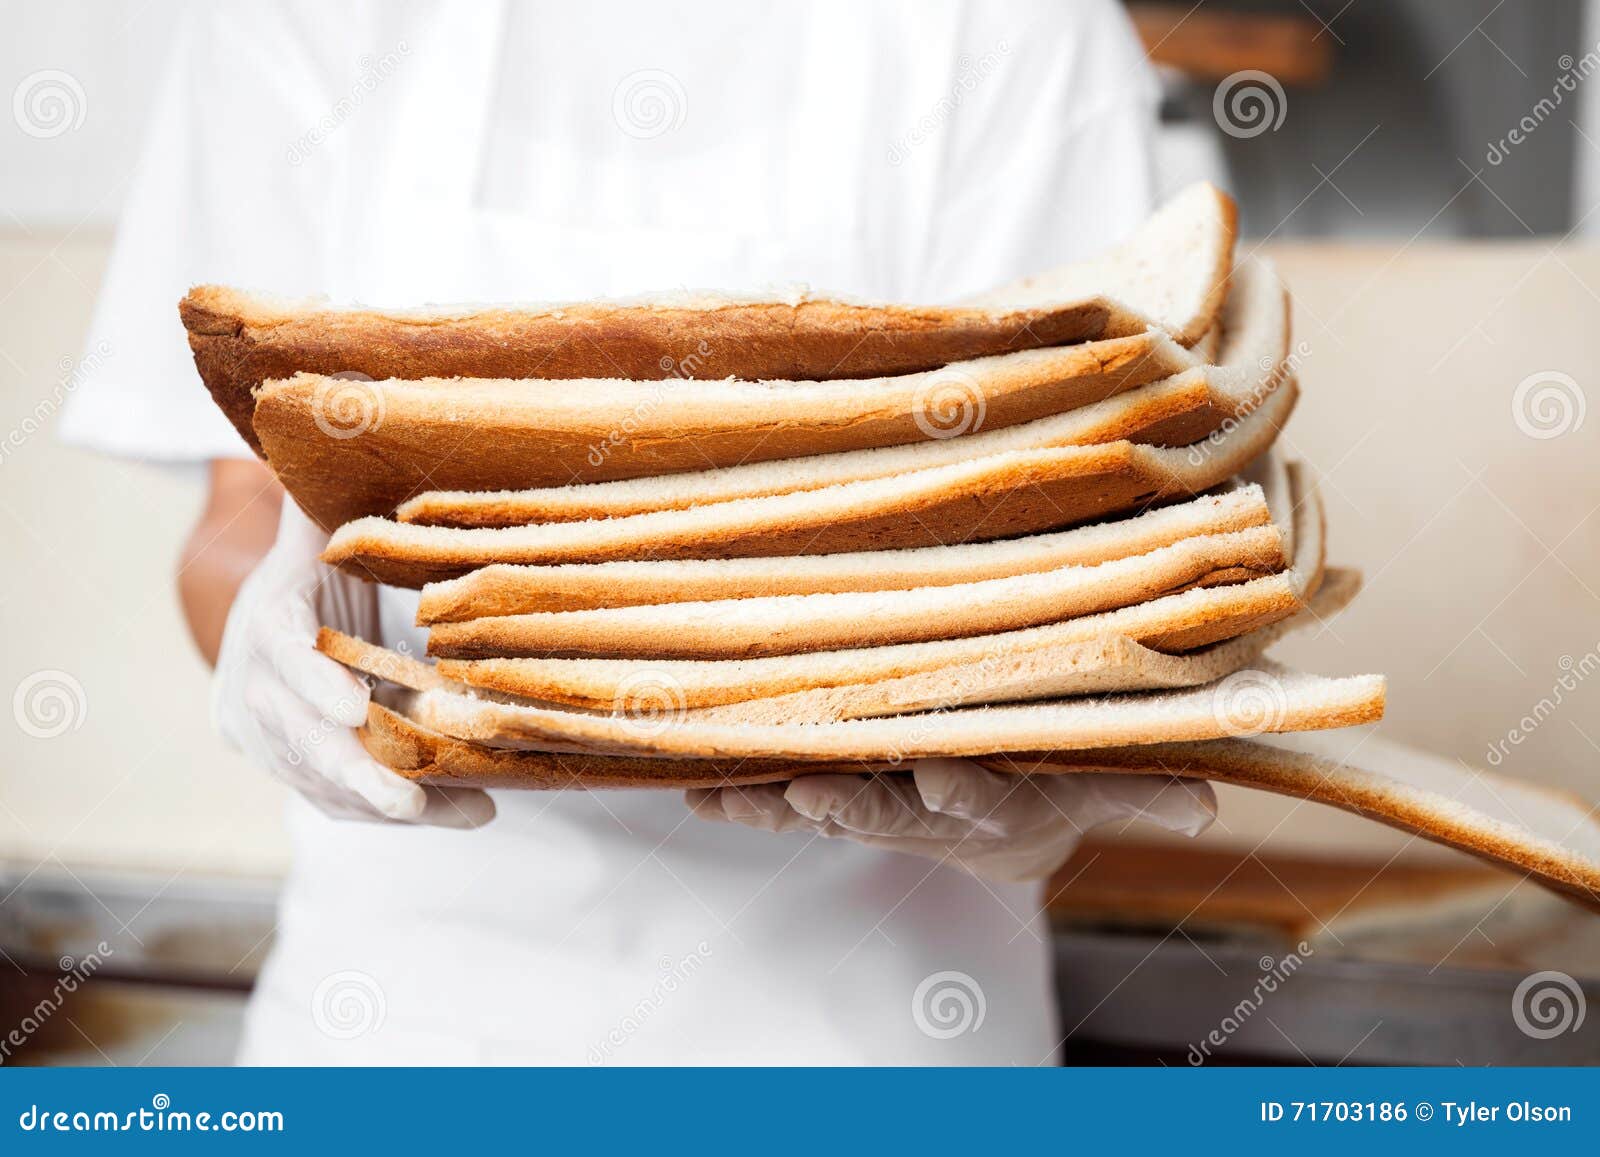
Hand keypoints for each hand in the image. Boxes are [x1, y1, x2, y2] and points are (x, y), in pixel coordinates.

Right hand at [212, 499, 494, 826]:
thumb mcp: (320, 532)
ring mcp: (263, 736)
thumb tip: (340, 425)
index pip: (281, 650)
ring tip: (470, 811)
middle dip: (355, 773)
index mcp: (266, 620)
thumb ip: (332, 501)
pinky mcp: (287, 768)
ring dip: (391, 803)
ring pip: (322, 783)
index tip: (355, 706)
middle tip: (410, 802)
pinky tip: (461, 812)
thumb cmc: (315, 572)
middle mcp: (252, 686)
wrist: (269, 624)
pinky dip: (396, 811)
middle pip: (297, 737)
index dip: (313, 681)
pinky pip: (339, 801)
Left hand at [687, 760, 1213, 881]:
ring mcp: (882, 807)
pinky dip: (747, 798)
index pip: (984, 804)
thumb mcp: (1108, 788)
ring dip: (777, 806)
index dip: (962, 794)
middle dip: (850, 805)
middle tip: (812, 793)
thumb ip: (1150, 793)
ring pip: (827, 807)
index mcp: (1001, 808)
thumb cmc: (1061, 784)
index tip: (940, 780)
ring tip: (726, 800)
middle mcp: (931, 813)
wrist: (1010, 829)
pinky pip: (790, 799)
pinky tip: (695, 794)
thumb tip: (1212, 807)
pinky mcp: (845, 795)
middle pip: (888, 812)